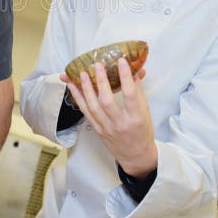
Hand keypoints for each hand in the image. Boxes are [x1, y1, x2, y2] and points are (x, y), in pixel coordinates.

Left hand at [63, 58, 156, 176]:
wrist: (135, 156)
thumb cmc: (142, 131)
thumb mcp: (145, 111)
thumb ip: (138, 91)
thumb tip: (135, 70)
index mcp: (135, 118)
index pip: (130, 95)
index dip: (125, 76)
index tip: (121, 61)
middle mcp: (120, 124)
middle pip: (107, 101)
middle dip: (101, 82)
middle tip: (97, 65)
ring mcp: (106, 128)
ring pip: (93, 107)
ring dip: (86, 88)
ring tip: (83, 73)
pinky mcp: (97, 129)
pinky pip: (85, 113)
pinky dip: (78, 98)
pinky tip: (72, 86)